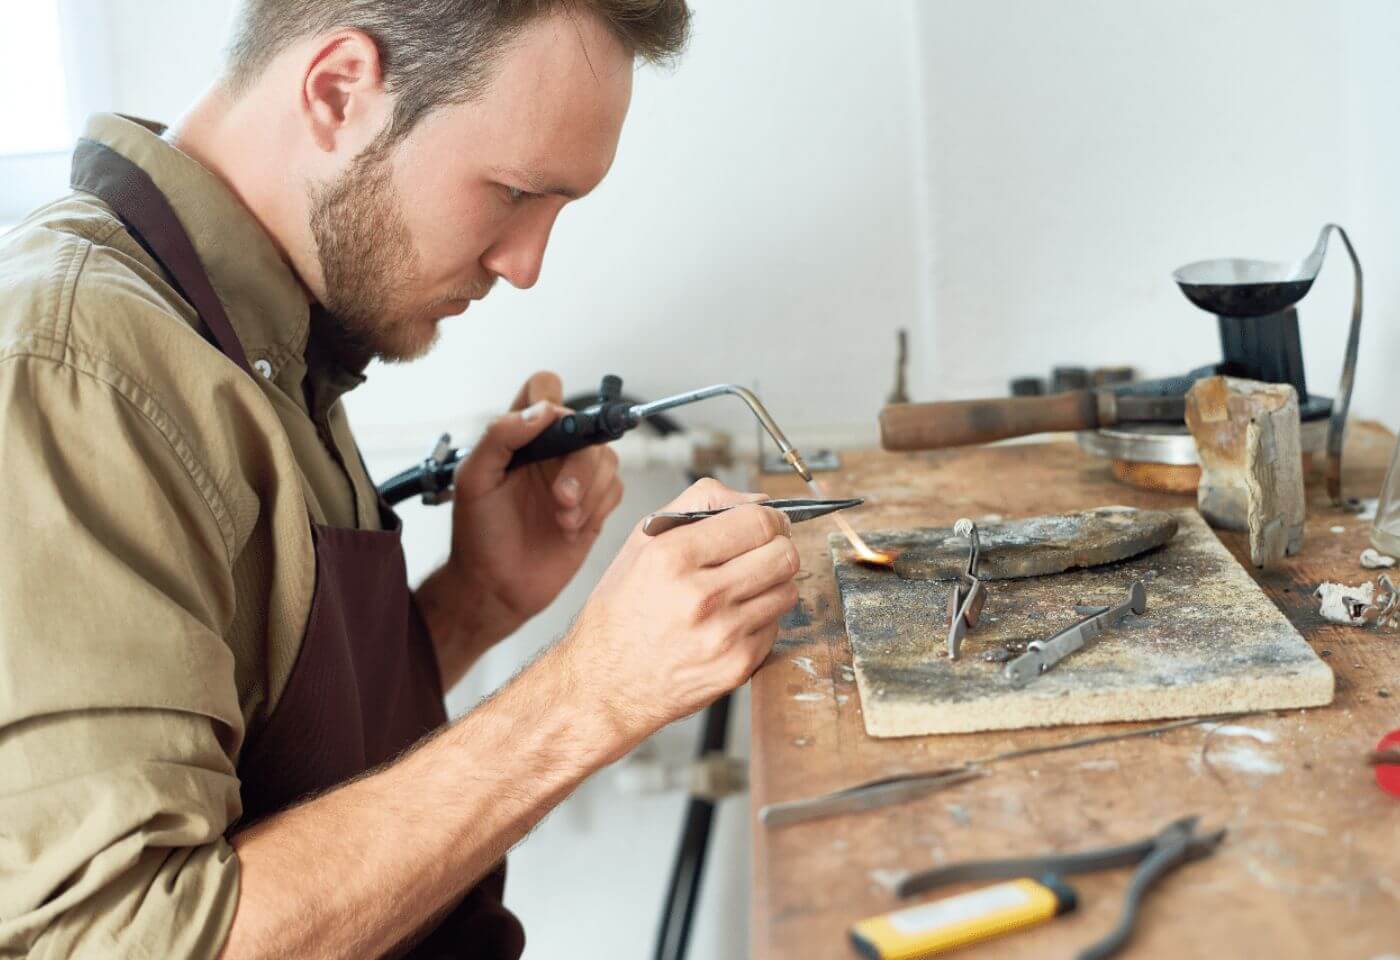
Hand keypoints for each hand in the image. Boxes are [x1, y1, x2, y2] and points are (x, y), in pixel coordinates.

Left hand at [419, 372, 623, 683]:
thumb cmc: (477, 534)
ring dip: (588, 492)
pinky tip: (570, 528)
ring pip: (607, 459)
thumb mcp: (474, 479)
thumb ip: (499, 436)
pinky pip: (615, 490)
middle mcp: (551, 451)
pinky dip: (596, 508)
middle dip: (578, 465)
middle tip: (560, 497)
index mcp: (520, 435)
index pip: (545, 387)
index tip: (548, 432)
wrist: (494, 587)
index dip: (551, 401)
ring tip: (561, 519)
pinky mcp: (594, 506)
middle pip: (588, 428)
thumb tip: (543, 411)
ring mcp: (574, 478)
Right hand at [558, 478, 800, 754]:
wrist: (606, 684)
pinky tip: (732, 620)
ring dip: (772, 584)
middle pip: (783, 554)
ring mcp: (723, 635)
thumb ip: (699, 504)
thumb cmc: (621, 613)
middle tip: (762, 552)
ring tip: (742, 588)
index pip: (757, 521)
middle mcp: (700, 597)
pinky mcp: (738, 666)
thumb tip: (756, 500)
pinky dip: (761, 619)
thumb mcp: (641, 543)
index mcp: (673, 558)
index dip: (771, 517)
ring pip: (788, 590)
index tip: (767, 523)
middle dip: (778, 547)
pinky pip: (776, 626)